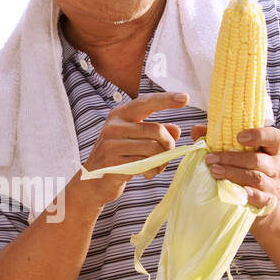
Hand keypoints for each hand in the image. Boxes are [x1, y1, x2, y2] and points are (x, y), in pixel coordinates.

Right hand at [79, 91, 189, 205]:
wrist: (94, 181)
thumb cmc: (120, 157)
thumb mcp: (138, 140)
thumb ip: (158, 132)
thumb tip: (176, 130)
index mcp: (120, 115)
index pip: (146, 102)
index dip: (166, 99)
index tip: (185, 98)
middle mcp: (113, 126)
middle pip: (156, 130)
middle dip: (168, 144)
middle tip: (167, 152)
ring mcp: (111, 145)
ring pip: (153, 149)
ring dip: (161, 160)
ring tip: (158, 165)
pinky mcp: (113, 164)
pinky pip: (145, 165)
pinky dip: (153, 171)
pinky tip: (148, 173)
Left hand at [192, 124, 279, 222]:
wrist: (264, 203)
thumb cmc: (247, 172)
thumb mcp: (239, 155)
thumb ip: (219, 140)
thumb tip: (198, 130)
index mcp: (271, 150)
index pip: (273, 137)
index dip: (259, 135)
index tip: (239, 137)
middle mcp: (275, 166)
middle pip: (257, 159)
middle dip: (231, 158)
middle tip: (210, 158)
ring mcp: (273, 185)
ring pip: (256, 177)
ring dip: (233, 173)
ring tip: (214, 171)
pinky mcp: (268, 201)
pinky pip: (261, 198)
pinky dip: (250, 194)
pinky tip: (239, 191)